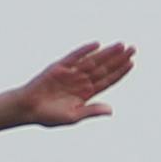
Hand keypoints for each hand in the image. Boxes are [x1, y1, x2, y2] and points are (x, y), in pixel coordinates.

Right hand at [16, 42, 135, 127]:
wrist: (27, 109)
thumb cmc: (48, 116)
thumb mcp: (73, 116)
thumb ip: (91, 111)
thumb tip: (111, 110)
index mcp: (86, 93)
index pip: (107, 80)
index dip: (120, 72)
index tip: (132, 63)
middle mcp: (81, 80)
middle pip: (104, 68)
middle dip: (118, 59)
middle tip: (133, 48)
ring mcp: (71, 72)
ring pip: (93, 60)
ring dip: (107, 53)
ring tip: (121, 45)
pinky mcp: (59, 66)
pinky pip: (75, 56)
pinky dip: (85, 50)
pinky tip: (97, 45)